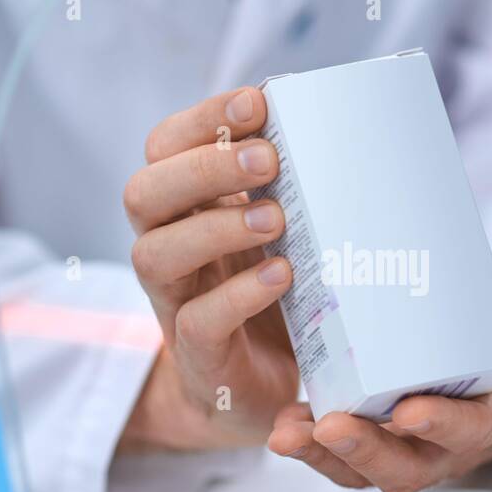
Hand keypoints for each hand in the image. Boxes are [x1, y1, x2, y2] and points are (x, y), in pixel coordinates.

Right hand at [121, 86, 297, 451]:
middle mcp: (167, 248)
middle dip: (204, 166)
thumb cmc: (274, 295)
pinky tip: (281, 276)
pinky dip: (240, 294)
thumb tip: (346, 126)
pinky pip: (199, 320)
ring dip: (217, 227)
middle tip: (268, 159)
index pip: (165, 147)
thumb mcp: (281, 233)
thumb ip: (291, 188)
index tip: (255, 102)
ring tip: (277, 220)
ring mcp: (175, 302)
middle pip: (145, 192)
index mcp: (184, 208)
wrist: (256, 389)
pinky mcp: (198, 354)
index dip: (202, 120)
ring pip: (156, 253)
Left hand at [266, 292, 491, 491]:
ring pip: (365, 473)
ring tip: (286, 433)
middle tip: (330, 426)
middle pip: (406, 468)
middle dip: (363, 449)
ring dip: (322, 455)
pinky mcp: (382, 449)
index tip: (410, 412)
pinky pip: (345, 459)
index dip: (443, 424)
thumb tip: (460, 266)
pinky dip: (313, 444)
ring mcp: (414, 455)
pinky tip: (284, 425)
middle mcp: (450, 450)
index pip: (473, 429)